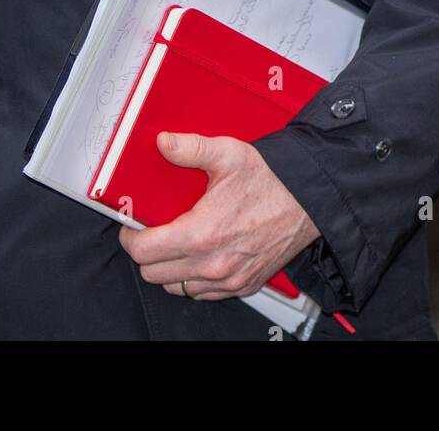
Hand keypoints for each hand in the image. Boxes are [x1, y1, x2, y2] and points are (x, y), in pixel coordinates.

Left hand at [118, 131, 319, 299]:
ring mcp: (228, 279)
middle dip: (146, 252)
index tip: (131, 226)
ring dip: (168, 268)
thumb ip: (190, 148)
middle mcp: (213, 264)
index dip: (130, 237)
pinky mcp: (243, 286)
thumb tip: (163, 143)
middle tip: (151, 231)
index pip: (143, 252)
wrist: (309, 202)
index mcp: (203, 233)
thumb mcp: (228, 154)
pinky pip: (202, 294)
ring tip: (174, 242)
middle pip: (153, 274)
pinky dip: (193, 279)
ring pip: (176, 288)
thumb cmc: (271, 180)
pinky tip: (199, 254)